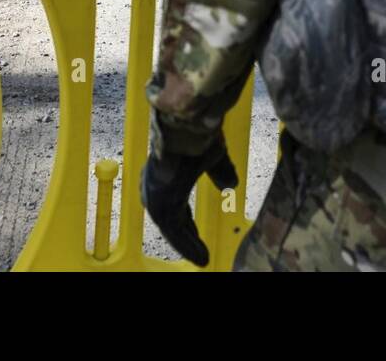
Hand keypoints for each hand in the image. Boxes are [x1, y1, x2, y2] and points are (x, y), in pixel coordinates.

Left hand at [140, 137, 238, 266]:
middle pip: (171, 219)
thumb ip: (220, 171)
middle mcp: (154, 187)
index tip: (194, 232)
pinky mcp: (162, 205)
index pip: (173, 204)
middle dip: (185, 233)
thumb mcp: (212, 156)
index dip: (185, 221)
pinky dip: (188, 245)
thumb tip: (231, 184)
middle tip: (198, 248)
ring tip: (203, 258)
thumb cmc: (197, 136)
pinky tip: (201, 257)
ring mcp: (156, 197)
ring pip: (172, 229)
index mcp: (162, 173)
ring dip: (188, 244)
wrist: (187, 127)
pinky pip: (174, 233)